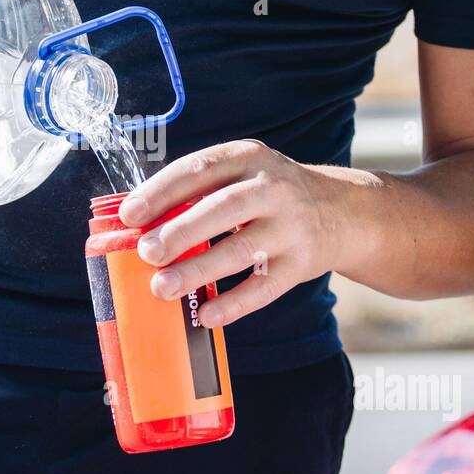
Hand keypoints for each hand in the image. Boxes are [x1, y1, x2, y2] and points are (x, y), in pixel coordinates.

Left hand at [118, 140, 372, 329]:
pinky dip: (234, 304)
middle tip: (147, 252)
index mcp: (248, 158)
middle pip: (222, 208)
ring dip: (198, 270)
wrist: (343, 212)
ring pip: (241, 249)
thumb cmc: (270, 193)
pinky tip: (205, 316)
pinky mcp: (301, 264)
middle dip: (181, 230)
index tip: (130, 214)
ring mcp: (290, 227)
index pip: (199, 169)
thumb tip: (138, 224)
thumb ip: (199, 191)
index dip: (161, 191)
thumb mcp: (244, 173)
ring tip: (162, 287)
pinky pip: (264, 288)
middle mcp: (272, 188)